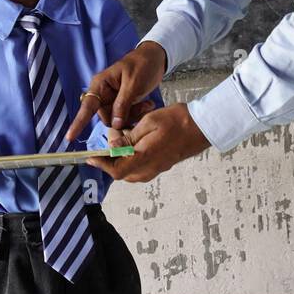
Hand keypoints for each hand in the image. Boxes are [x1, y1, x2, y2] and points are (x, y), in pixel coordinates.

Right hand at [66, 41, 167, 140]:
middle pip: (107, 118)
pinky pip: (126, 117)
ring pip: (118, 120)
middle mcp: (103, 94)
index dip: (78, 123)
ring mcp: (113, 100)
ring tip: (148, 104)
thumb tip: (114, 124)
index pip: (87, 106)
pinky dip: (137, 114)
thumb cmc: (142, 65)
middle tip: (143, 107)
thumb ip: (122, 104)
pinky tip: (147, 104)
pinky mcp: (123, 104)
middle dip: (124, 117)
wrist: (155, 58)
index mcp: (100, 84)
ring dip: (134, 115)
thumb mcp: (133, 84)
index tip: (69, 137)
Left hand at [84, 103, 210, 182]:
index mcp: (145, 158)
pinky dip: (132, 158)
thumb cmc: (177, 121)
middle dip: (110, 160)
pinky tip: (133, 142)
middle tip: (107, 142)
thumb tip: (112, 146)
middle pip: (122, 173)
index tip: (91, 157)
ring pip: (131, 171)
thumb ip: (128, 137)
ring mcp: (157, 168)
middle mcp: (150, 168)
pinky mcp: (162, 165)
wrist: (202, 126)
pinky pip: (141, 167)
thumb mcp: (148, 122)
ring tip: (120, 139)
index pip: (117, 170)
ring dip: (121, 159)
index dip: (102, 165)